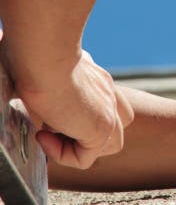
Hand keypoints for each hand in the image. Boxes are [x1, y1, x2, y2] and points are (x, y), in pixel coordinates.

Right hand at [3, 47, 133, 168]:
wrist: (45, 53)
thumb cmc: (33, 53)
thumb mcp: (43, 67)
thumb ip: (47, 79)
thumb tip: (22, 84)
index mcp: (96, 75)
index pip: (105, 102)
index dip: (78, 115)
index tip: (48, 109)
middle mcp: (107, 90)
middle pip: (117, 122)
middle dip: (86, 133)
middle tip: (52, 125)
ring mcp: (108, 109)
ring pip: (110, 144)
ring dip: (77, 146)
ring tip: (48, 132)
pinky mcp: (101, 127)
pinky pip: (86, 158)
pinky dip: (62, 155)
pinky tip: (42, 135)